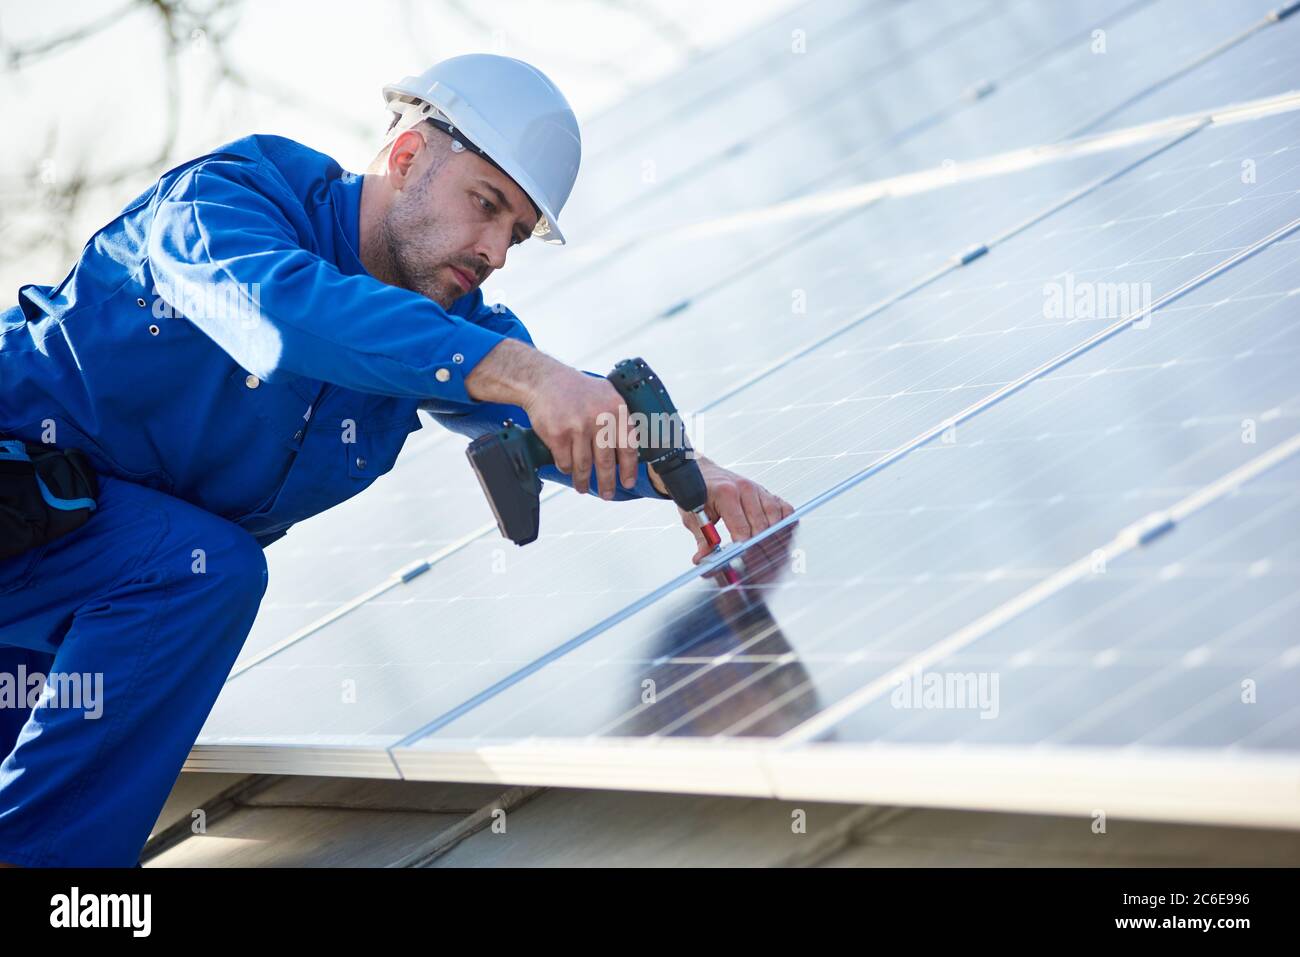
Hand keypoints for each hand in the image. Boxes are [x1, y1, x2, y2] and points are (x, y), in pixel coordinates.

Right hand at [465, 340, 638, 498]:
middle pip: (606, 462)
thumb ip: (620, 418)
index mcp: (616, 409)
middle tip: (607, 494)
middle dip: (606, 483)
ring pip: (584, 465)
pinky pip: (565, 462)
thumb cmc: (577, 390)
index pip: (628, 446)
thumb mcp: (606, 395)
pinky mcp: (558, 434)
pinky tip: (567, 469)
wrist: (544, 381)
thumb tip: (631, 450)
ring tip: (582, 487)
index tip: (627, 482)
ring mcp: (578, 427)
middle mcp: (600, 418)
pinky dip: (566, 468)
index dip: (628, 469)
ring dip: (583, 481)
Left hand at [665, 456, 794, 563]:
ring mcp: (759, 490)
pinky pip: (784, 508)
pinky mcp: (767, 493)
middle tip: (757, 565)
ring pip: (776, 518)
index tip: (744, 563)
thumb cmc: (699, 493)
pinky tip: (780, 536)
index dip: (745, 548)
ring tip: (771, 555)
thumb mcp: (693, 516)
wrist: (704, 473)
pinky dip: (785, 523)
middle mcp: (746, 489)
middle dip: (761, 548)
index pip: (741, 527)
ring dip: (774, 538)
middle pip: (762, 525)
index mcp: (726, 493)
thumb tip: (703, 560)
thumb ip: (702, 539)